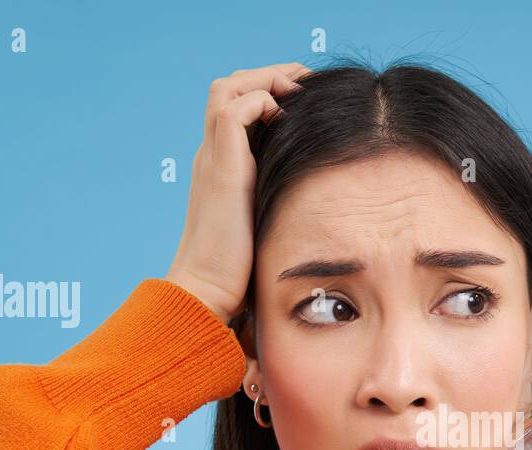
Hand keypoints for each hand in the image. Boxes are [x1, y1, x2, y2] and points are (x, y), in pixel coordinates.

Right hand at [165, 62, 311, 324]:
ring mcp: (212, 158)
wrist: (208, 291)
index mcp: (222, 166)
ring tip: (300, 88)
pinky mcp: (220, 167)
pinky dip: (262, 101)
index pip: (239, 107)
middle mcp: (213, 155)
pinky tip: (287, 117)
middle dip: (270, 75)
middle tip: (308, 81)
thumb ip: (283, 205)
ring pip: (228, 88)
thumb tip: (323, 208)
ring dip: (266, 79)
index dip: (270, 93)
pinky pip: (235, 109)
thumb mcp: (268, 227)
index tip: (307, 98)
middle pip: (231, 87)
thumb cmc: (240, 273)